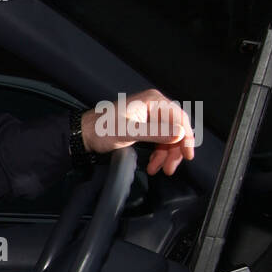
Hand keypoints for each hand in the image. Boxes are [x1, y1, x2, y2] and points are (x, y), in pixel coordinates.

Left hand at [81, 89, 195, 176]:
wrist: (83, 134)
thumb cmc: (102, 130)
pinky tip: (153, 165)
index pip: (179, 118)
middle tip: (169, 169)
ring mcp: (150, 117)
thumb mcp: (129, 132)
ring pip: (168, 138)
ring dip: (165, 155)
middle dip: (174, 151)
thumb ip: (156, 133)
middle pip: (175, 130)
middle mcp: (154, 106)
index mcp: (153, 101)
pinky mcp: (144, 127)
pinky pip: (159, 141)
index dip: (187, 138)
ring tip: (158, 170)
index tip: (188, 155)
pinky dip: (158, 154)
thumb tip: (181, 134)